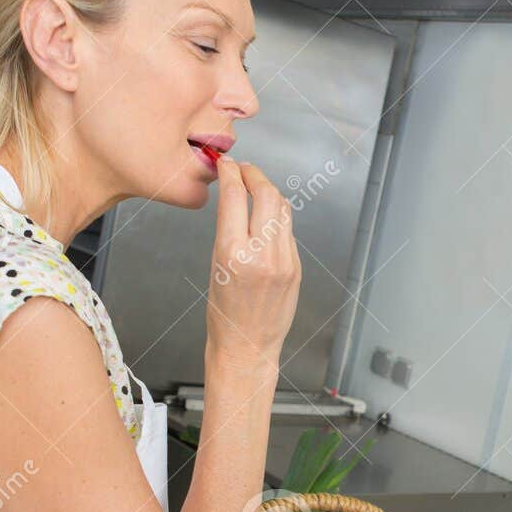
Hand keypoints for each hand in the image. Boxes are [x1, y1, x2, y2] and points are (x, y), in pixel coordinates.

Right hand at [206, 158, 300, 371]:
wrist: (247, 346)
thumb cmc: (224, 314)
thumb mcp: (215, 266)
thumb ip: (227, 229)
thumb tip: (234, 196)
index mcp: (232, 254)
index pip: (234, 196)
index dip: (231, 173)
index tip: (228, 165)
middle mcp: (262, 255)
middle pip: (267, 194)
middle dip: (255, 175)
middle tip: (245, 170)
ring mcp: (284, 261)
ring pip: (282, 209)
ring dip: (269, 192)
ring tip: (256, 189)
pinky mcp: (296, 268)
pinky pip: (288, 231)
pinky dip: (276, 218)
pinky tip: (266, 219)